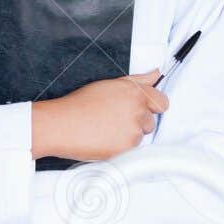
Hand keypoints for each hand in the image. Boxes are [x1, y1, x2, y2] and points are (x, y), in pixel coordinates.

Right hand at [31, 69, 167, 161]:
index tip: (139, 110)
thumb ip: (138, 80)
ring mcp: (134, 130)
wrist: (61, 125)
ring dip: (129, 135)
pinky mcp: (127, 148)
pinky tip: (104, 140)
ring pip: (141, 136)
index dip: (151, 107)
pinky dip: (121, 148)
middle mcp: (137, 110)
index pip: (162, 102)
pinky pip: (132, 150)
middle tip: (114, 120)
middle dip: (137, 122)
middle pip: (151, 121)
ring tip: (106, 130)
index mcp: (135, 92)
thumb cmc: (80, 104)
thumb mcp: (111, 84)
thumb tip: (156, 73)